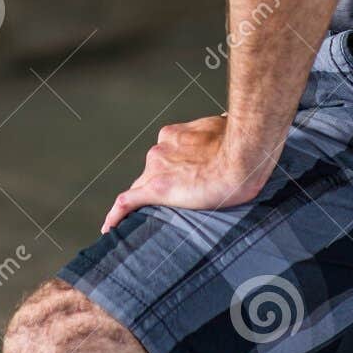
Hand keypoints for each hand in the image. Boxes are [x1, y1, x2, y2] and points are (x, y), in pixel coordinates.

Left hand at [101, 115, 277, 233]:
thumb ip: (216, 131)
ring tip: (153, 222)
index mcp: (173, 136)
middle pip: (149, 174)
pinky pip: (127, 203)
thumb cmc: (241, 144)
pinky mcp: (157, 190)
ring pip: (141, 189)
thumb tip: (227, 124)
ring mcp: (156, 170)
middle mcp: (160, 150)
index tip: (172, 180)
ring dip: (146, 203)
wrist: (243, 156)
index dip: (164, 171)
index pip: (161, 158)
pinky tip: (109, 228)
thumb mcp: (224, 129)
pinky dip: (116, 215)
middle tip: (175, 204)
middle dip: (158, 188)